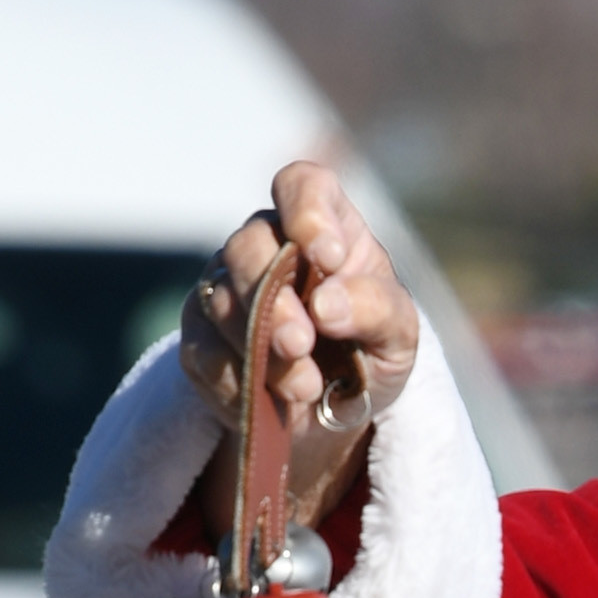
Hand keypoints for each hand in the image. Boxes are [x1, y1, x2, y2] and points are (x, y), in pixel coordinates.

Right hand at [180, 157, 423, 524]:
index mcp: (322, 225)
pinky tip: (273, 402)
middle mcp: (266, 245)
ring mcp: (226, 288)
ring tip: (304, 387)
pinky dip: (239, 383)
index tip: (328, 258)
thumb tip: (327, 305)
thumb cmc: (371, 351)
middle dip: (274, 300)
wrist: (336, 411)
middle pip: (248, 246)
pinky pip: (205, 355)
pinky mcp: (200, 339)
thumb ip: (376, 308)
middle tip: (301, 343)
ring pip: (222, 302)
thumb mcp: (398, 333)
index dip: (308, 213)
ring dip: (261, 349)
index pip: (301, 186)